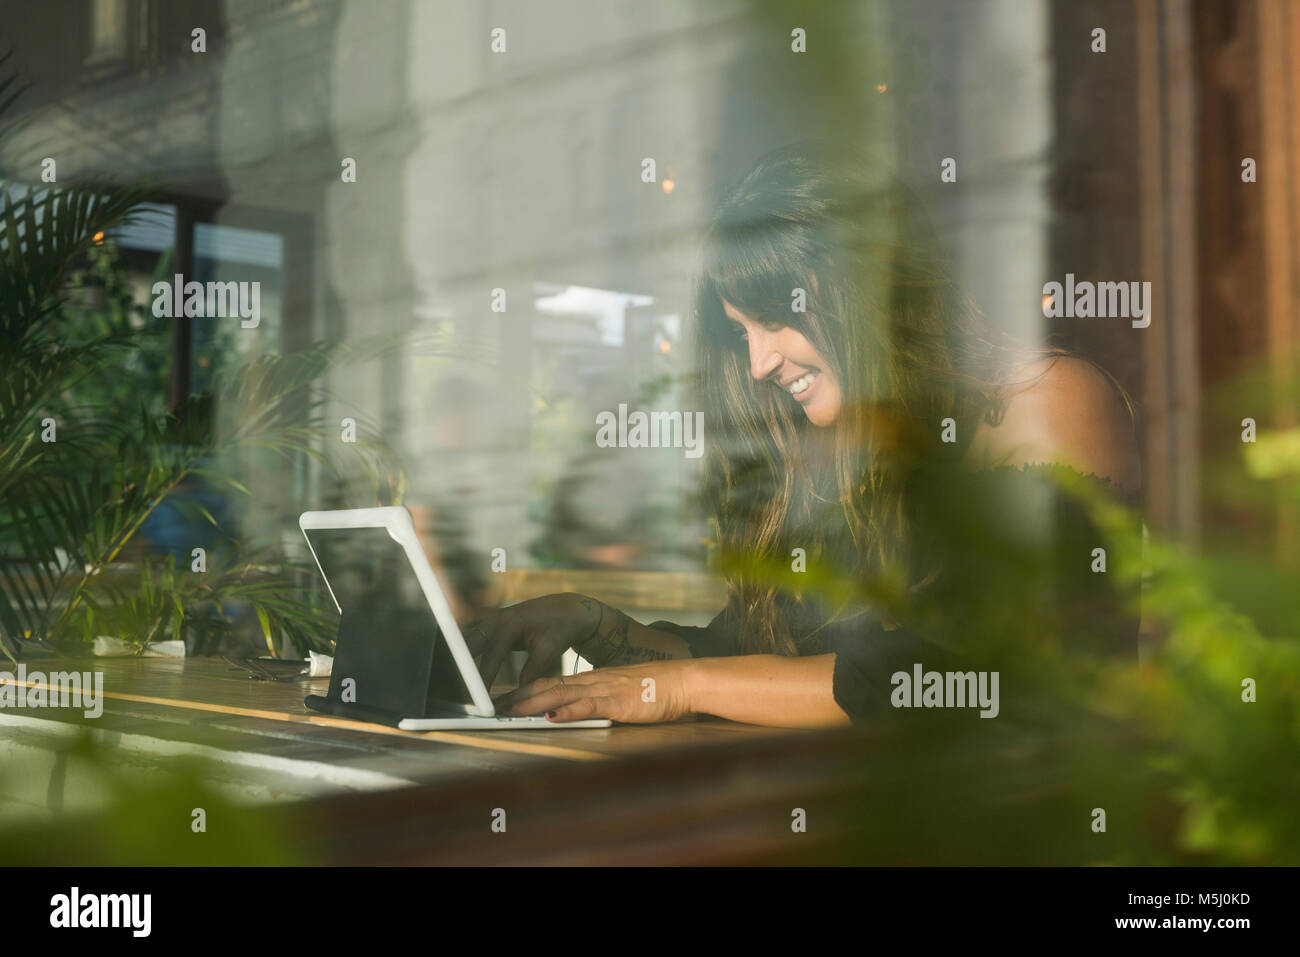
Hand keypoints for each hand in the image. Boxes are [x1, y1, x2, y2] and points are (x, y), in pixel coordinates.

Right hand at [460, 592, 601, 688]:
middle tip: (457, 693)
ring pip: (466, 641)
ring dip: (459, 660)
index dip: (482, 676)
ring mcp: (490, 621)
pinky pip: (472, 640)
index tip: (478, 695)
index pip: (490, 655)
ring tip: (455, 685)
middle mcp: (495, 620)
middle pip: (468, 644)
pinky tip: (457, 671)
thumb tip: (516, 695)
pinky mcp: (490, 626)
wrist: (566, 610)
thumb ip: (531, 672)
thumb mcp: (549, 650)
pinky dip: (465, 654)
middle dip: (459, 667)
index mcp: (510, 624)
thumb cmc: (560, 627)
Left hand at [492, 660, 695, 723]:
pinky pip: (588, 705)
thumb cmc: (657, 689)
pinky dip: (567, 710)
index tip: (506, 697)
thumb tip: (580, 706)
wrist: (683, 680)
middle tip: (495, 705)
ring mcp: (604, 689)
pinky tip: (550, 715)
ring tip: (510, 710)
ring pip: (561, 693)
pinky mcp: (617, 702)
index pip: (553, 682)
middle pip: (549, 686)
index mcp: (594, 678)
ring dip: (533, 702)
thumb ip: (600, 698)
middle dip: (520, 696)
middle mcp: (593, 680)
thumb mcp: (622, 692)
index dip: (527, 689)